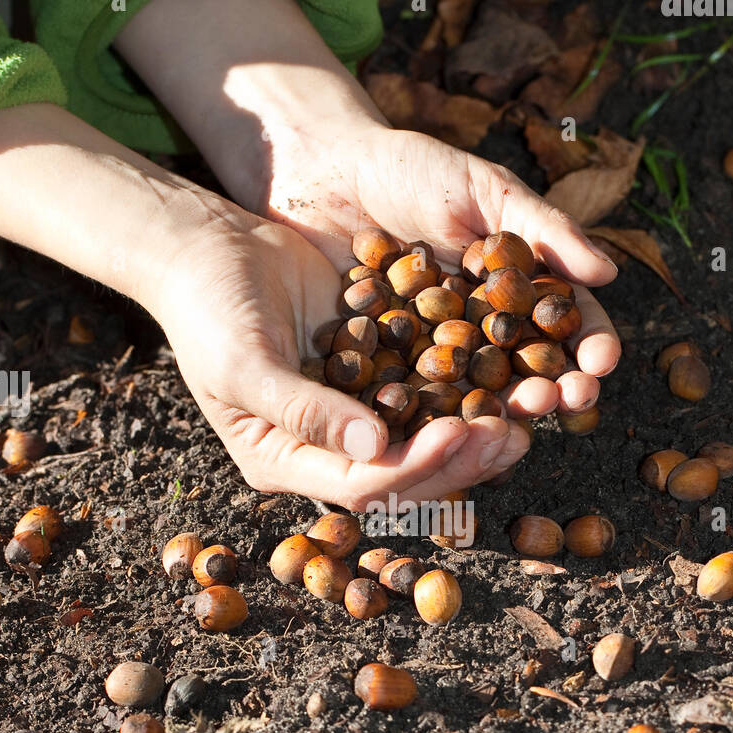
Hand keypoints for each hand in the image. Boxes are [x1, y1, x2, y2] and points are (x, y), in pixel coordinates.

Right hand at [152, 211, 529, 507]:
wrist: (203, 246)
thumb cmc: (205, 308)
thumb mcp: (242, 362)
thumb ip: (303, 410)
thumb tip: (372, 448)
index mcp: (285, 462)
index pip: (366, 485)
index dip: (418, 466)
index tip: (463, 435)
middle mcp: (325, 449)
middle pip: (408, 472)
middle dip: (463, 457)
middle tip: (515, 433)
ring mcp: (353, 411)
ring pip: (426, 435)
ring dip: (477, 428)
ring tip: (529, 410)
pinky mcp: (374, 370)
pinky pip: (428, 387)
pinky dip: (467, 382)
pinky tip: (510, 368)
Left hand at [258, 117, 620, 421]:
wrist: (323, 172)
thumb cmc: (411, 170)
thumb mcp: (483, 190)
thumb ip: (543, 229)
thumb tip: (609, 272)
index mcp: (518, 291)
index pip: (567, 325)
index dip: (589, 344)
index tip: (602, 360)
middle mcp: (483, 332)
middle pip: (530, 369)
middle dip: (555, 388)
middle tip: (570, 399)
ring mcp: (435, 356)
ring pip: (477, 393)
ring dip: (503, 410)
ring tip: (520, 415)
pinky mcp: (385, 371)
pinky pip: (413, 398)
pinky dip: (432, 415)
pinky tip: (448, 428)